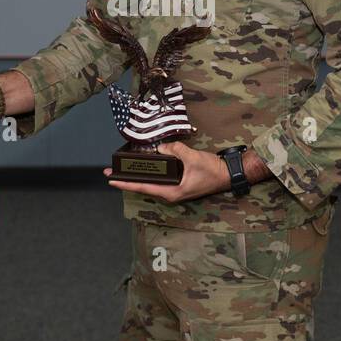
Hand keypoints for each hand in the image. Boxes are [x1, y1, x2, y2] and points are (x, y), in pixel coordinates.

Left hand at [104, 141, 230, 202]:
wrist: (228, 174)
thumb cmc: (212, 171)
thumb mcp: (192, 157)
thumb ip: (174, 150)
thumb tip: (162, 147)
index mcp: (172, 192)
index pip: (144, 187)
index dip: (126, 184)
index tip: (112, 181)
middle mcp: (171, 193)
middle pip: (145, 186)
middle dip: (129, 179)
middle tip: (113, 172)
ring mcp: (175, 189)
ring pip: (153, 182)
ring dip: (140, 175)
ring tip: (125, 168)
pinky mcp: (180, 183)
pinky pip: (162, 178)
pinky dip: (152, 172)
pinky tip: (146, 165)